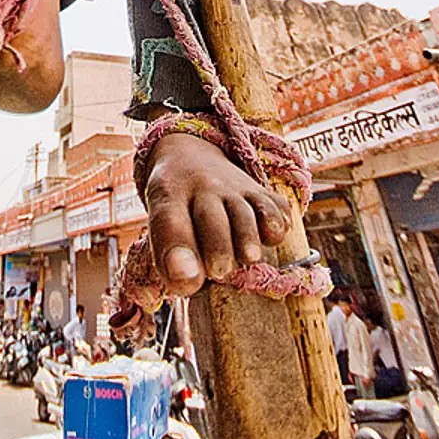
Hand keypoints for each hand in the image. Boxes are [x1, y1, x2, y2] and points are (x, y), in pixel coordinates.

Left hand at [144, 132, 291, 296]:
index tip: (187, 277)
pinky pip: (274, 204)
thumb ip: (168, 256)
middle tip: (219, 271)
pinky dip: (278, 220)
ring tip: (250, 257)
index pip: (168, 220)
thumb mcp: (159, 224)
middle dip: (217, 246)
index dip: (175, 250)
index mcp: (168, 197)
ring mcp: (232, 188)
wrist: (190, 157)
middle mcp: (201, 188)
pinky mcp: (258, 190)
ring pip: (244, 211)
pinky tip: (272, 237)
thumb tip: (188, 282)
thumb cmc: (175, 205)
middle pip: (211, 217)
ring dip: (247, 235)